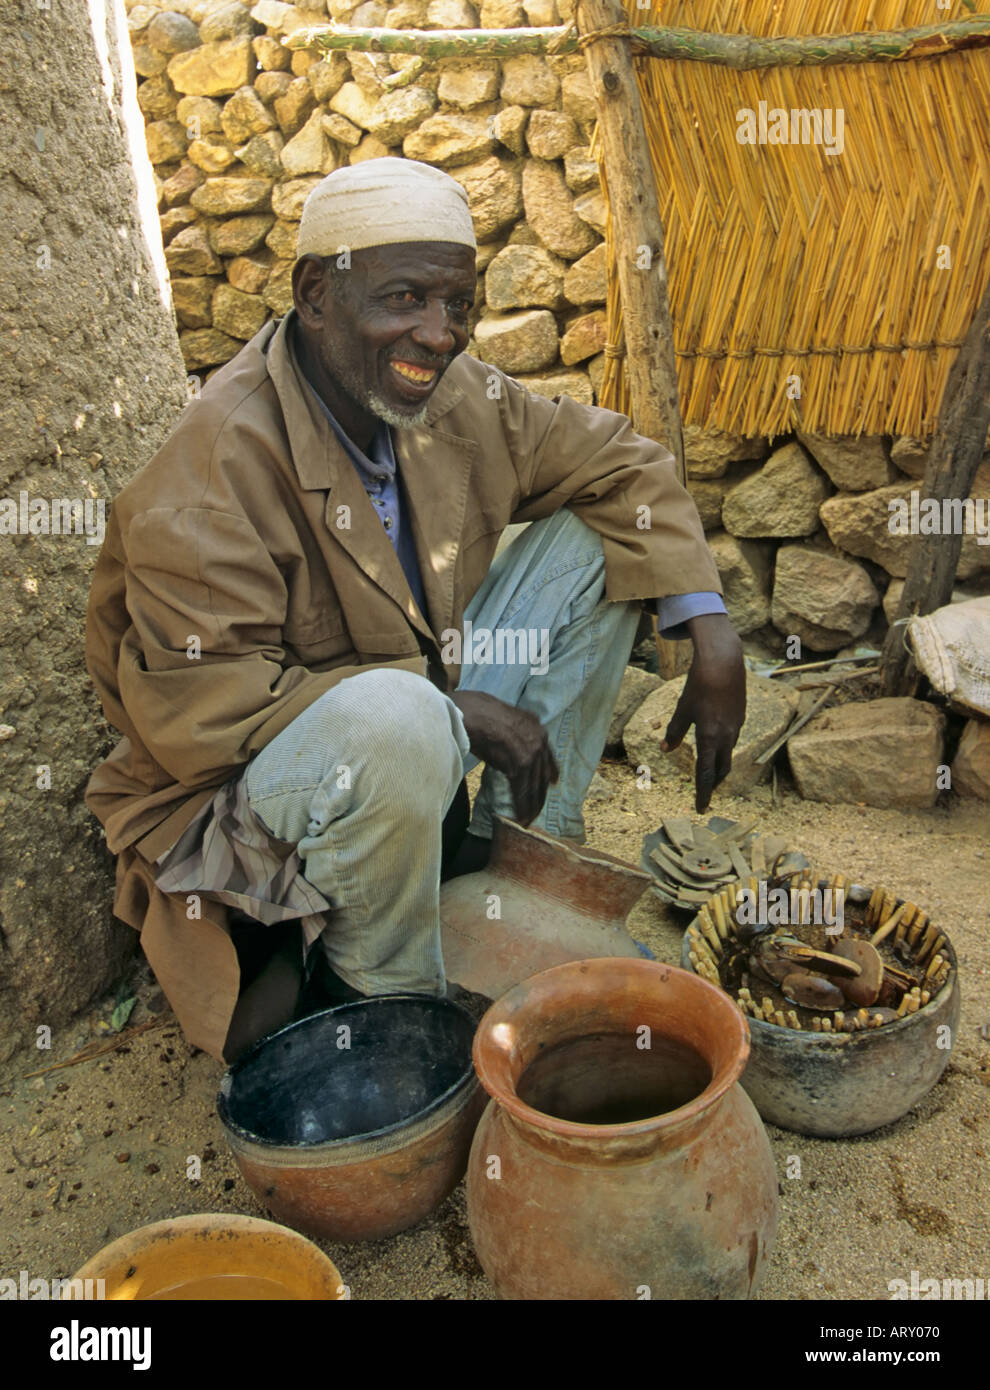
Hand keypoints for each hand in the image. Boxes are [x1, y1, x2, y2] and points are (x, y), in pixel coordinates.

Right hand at [450, 690, 558, 825]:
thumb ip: (511, 741)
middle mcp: (538, 739)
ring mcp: (531, 751)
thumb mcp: (501, 723)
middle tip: (534, 813)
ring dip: (529, 806)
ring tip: (526, 821)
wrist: (467, 711)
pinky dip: (521, 804)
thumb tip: (511, 765)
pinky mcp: (520, 763)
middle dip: (538, 796)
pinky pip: (522, 788)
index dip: (548, 772)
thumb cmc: (476, 714)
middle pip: (541, 774)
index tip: (551, 783)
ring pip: (533, 785)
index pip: (546, 755)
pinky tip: (520, 817)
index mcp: (535, 727)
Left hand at [660, 613, 745, 812]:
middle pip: (722, 768)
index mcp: (709, 737)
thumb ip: (674, 730)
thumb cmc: (699, 685)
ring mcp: (736, 726)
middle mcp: (726, 736)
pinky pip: (732, 738)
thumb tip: (665, 749)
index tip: (701, 808)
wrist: (724, 662)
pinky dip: (723, 747)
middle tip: (705, 792)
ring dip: (719, 764)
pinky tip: (717, 741)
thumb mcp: (682, 709)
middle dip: (714, 783)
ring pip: (728, 752)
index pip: (706, 773)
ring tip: (710, 770)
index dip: (703, 792)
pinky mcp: (741, 716)